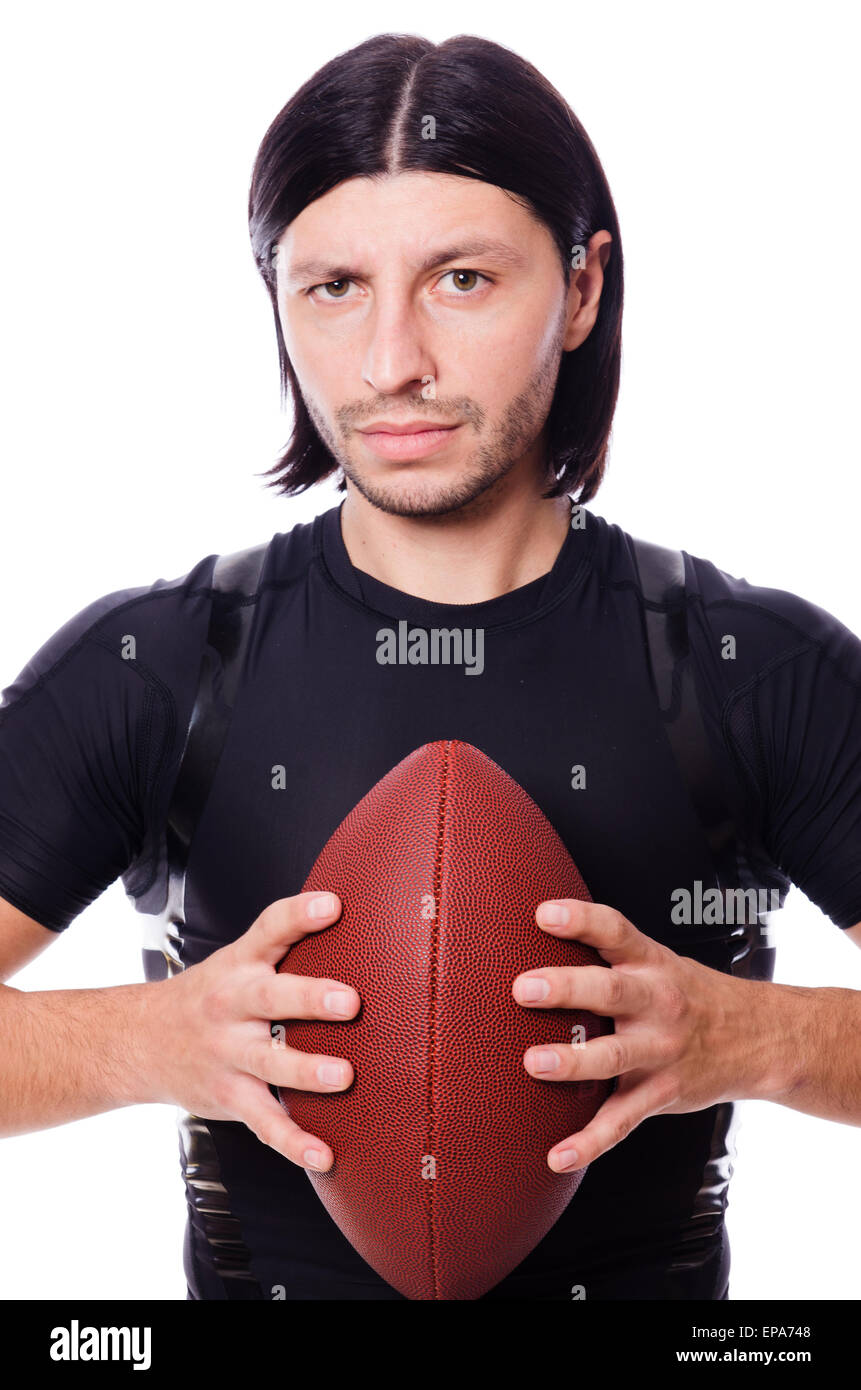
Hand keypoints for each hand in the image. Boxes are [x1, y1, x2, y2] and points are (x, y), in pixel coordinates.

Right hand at [143, 891, 357, 1171]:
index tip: (331, 905)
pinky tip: (325, 1156)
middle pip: (270, 997)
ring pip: (270, 1063)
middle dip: (310, 998)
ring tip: (344, 1077)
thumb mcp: (236, 959)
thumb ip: (286, 941)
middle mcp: (232, 1005)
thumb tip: (352, 916)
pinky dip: (294, 1143)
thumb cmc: (210, 996)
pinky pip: (265, 1122)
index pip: (269, 929)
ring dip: (307, 1072)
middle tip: (350, 1001)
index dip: (299, 915)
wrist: (138, 1042)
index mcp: (239, 965)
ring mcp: (229, 1053)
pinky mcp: (230, 1095)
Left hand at [512, 898, 775, 1170]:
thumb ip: (608, 951)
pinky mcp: (660, 1093)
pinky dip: (589, 1142)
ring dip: (573, 1061)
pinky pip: (621, 1121)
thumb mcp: (658, 960)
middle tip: (524, 988)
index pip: (615, 931)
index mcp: (651, 963)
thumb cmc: (689, 994)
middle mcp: (656, 1004)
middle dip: (567, 989)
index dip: (580, 920)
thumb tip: (536, 928)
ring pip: (613, 1056)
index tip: (544, 913)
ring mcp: (659, 1051)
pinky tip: (557, 1156)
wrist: (759, 1038)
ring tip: (534, 1062)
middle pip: (611, 991)